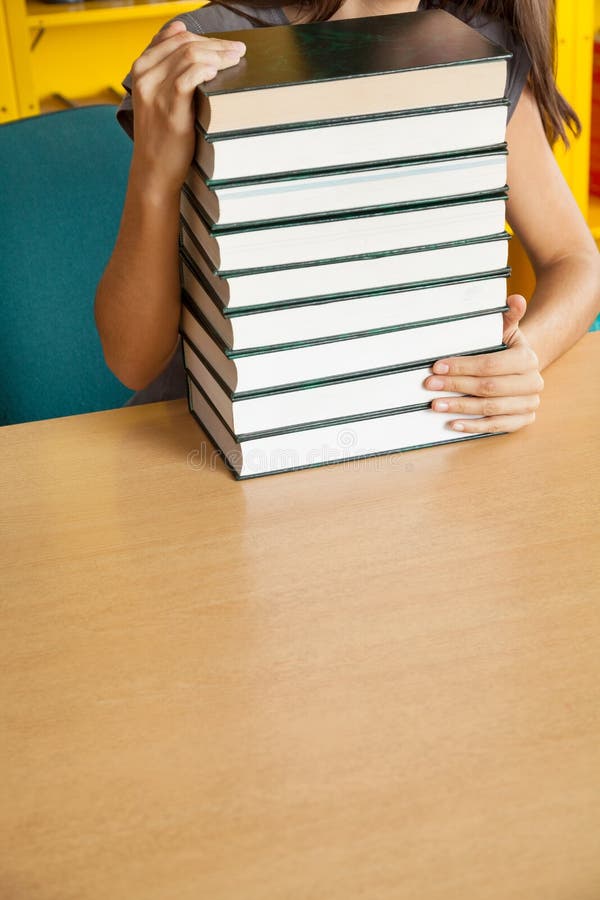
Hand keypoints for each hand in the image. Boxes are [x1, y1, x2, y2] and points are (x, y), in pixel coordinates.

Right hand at [129, 20, 245, 195]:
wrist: (153, 170)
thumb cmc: (161, 135)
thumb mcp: (158, 96)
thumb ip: (167, 67)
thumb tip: (183, 30)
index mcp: (141, 68)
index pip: (174, 37)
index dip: (204, 36)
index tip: (225, 44)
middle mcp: (145, 76)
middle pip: (185, 44)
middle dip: (216, 44)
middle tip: (239, 49)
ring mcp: (155, 91)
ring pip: (190, 56)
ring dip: (218, 55)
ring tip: (236, 59)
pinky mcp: (170, 108)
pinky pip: (190, 77)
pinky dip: (207, 69)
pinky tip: (220, 72)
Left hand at [426, 294, 543, 433]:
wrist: (520, 368)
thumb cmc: (505, 347)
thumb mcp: (506, 330)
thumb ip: (508, 316)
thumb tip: (515, 299)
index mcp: (527, 359)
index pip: (489, 365)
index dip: (462, 367)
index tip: (437, 367)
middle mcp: (533, 383)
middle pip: (488, 387)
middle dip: (455, 386)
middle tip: (430, 386)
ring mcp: (529, 404)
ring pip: (490, 409)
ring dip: (460, 407)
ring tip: (436, 404)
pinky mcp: (523, 420)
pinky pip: (496, 427)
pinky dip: (473, 426)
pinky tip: (453, 423)